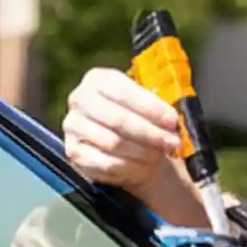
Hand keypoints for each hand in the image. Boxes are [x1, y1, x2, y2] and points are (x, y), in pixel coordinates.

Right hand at [63, 67, 180, 196]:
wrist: (123, 144)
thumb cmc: (139, 118)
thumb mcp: (148, 105)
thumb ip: (158, 108)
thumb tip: (173, 123)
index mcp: (98, 79)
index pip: (124, 92)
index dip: (151, 108)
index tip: (173, 121)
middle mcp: (80, 99)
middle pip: (118, 119)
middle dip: (150, 133)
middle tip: (172, 142)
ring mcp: (74, 126)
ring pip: (113, 143)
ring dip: (142, 152)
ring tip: (160, 154)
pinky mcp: (74, 152)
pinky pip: (106, 163)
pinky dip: (129, 167)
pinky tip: (143, 167)